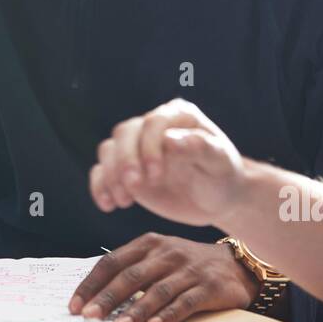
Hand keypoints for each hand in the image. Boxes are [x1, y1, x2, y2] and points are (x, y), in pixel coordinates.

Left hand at [69, 234, 258, 321]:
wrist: (235, 264)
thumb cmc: (187, 263)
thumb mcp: (159, 257)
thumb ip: (132, 270)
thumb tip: (95, 296)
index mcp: (149, 244)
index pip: (112, 262)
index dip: (91, 284)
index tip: (75, 304)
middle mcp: (167, 253)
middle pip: (131, 276)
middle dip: (107, 298)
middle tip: (90, 316)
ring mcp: (188, 269)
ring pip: (157, 291)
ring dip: (136, 311)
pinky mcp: (208, 286)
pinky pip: (185, 301)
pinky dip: (168, 314)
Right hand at [89, 98, 248, 226]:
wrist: (216, 199)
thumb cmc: (222, 176)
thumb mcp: (220, 163)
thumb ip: (200, 148)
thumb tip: (170, 140)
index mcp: (178, 116)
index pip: (153, 122)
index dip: (149, 147)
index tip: (156, 175)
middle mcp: (153, 126)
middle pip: (125, 133)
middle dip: (125, 161)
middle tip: (134, 188)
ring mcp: (136, 148)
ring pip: (109, 150)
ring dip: (111, 175)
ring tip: (124, 201)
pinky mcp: (125, 170)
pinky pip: (101, 172)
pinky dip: (99, 186)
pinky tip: (108, 205)